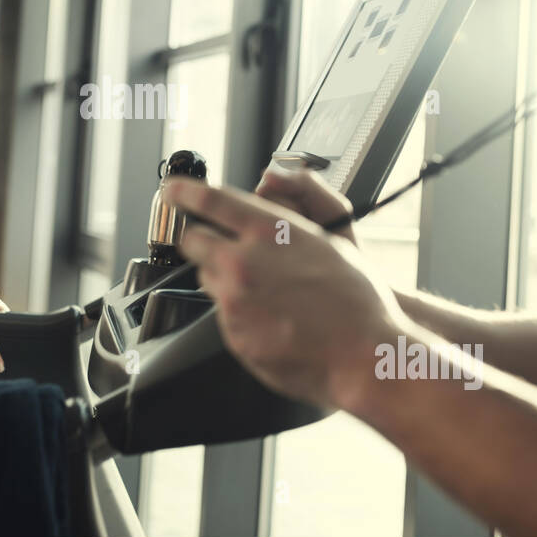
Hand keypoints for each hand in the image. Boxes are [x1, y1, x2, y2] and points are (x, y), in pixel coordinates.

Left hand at [164, 177, 402, 413]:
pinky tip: (270, 317)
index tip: (173, 190)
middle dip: (202, 239)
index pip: (209, 199)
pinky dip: (238, 312)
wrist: (364, 354)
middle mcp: (244, 261)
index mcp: (269, 230)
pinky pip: (222, 315)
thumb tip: (267, 182)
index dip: (184, 191)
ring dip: (222, 277)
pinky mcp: (232, 334)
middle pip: (193, 240)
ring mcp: (234, 300)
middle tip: (221, 246)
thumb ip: (295, 202)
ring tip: (264, 290)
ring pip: (206, 278)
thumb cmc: (355, 299)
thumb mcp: (331, 236)